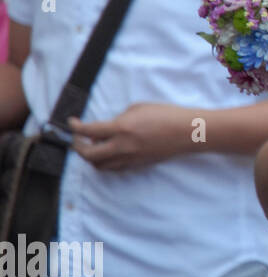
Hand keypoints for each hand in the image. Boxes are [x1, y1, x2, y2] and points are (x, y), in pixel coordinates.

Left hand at [69, 103, 189, 170]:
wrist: (188, 132)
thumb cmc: (166, 115)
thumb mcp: (138, 108)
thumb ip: (119, 118)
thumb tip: (107, 128)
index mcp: (121, 128)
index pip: (88, 131)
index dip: (75, 127)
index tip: (71, 123)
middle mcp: (122, 146)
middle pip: (88, 155)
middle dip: (78, 147)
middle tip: (77, 140)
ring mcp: (130, 158)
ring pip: (100, 165)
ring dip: (91, 157)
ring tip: (92, 148)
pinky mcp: (138, 164)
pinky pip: (114, 168)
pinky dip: (106, 163)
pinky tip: (109, 154)